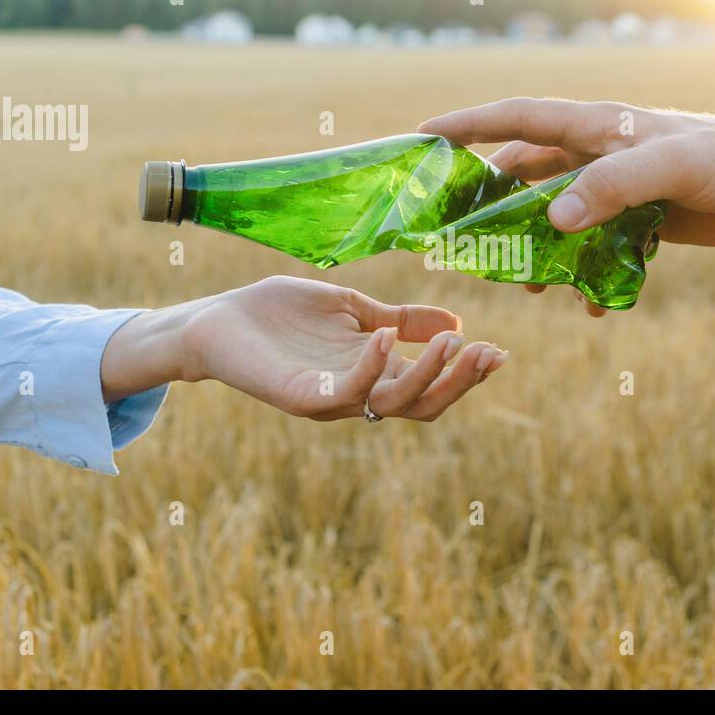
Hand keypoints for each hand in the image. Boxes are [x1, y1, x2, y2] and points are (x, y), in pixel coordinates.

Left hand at [101, 275, 506, 420]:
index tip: (499, 350)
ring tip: (452, 342)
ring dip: (426, 375)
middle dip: (459, 382)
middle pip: (422, 406)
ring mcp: (329, 399)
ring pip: (392, 405)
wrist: (216, 319)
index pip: (430, 385)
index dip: (466, 374)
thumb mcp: (352, 308)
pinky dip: (370, 366)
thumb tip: (457, 321)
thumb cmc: (280, 315)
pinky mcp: (298, 396)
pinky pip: (344, 393)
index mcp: (373, 373)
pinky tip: (386, 336)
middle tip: (486, 352)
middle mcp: (356, 394)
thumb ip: (400, 318)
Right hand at [419, 99, 714, 313]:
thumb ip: (611, 188)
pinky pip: (592, 247)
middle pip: (523, 176)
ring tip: (528, 284)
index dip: (466, 125)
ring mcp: (613, 188)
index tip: (421, 138)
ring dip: (537, 250)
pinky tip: (591, 304)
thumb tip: (553, 223)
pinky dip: (585, 275)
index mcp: (594, 126)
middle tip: (463, 242)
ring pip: (554, 217)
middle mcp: (595, 153)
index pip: (516, 119)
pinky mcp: (634, 220)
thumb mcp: (669, 167)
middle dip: (492, 207)